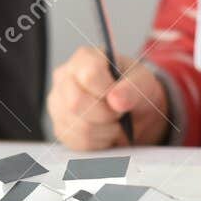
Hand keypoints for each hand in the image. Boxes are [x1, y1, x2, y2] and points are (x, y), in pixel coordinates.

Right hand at [48, 46, 169, 148]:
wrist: (134, 111)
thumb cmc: (134, 88)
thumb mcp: (143, 82)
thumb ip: (133, 88)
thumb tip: (116, 100)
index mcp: (85, 58)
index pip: (89, 75)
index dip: (107, 91)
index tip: (120, 96)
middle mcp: (64, 78)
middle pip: (76, 102)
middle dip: (106, 114)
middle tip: (120, 112)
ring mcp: (57, 104)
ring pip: (78, 126)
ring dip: (106, 129)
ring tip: (115, 120)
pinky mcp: (60, 127)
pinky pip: (78, 142)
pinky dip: (99, 141)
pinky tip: (106, 131)